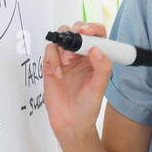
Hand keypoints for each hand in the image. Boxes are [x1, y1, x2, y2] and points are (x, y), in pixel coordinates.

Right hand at [43, 22, 112, 138]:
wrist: (71, 122)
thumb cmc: (87, 106)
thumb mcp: (99, 88)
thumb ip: (102, 68)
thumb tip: (97, 50)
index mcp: (97, 57)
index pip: (97, 34)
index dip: (92, 28)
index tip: (86, 32)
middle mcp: (81, 56)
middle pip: (76, 30)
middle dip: (74, 35)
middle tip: (75, 49)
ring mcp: (65, 59)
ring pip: (61, 38)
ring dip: (63, 47)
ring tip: (67, 63)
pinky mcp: (51, 65)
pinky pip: (49, 51)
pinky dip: (52, 58)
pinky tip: (59, 73)